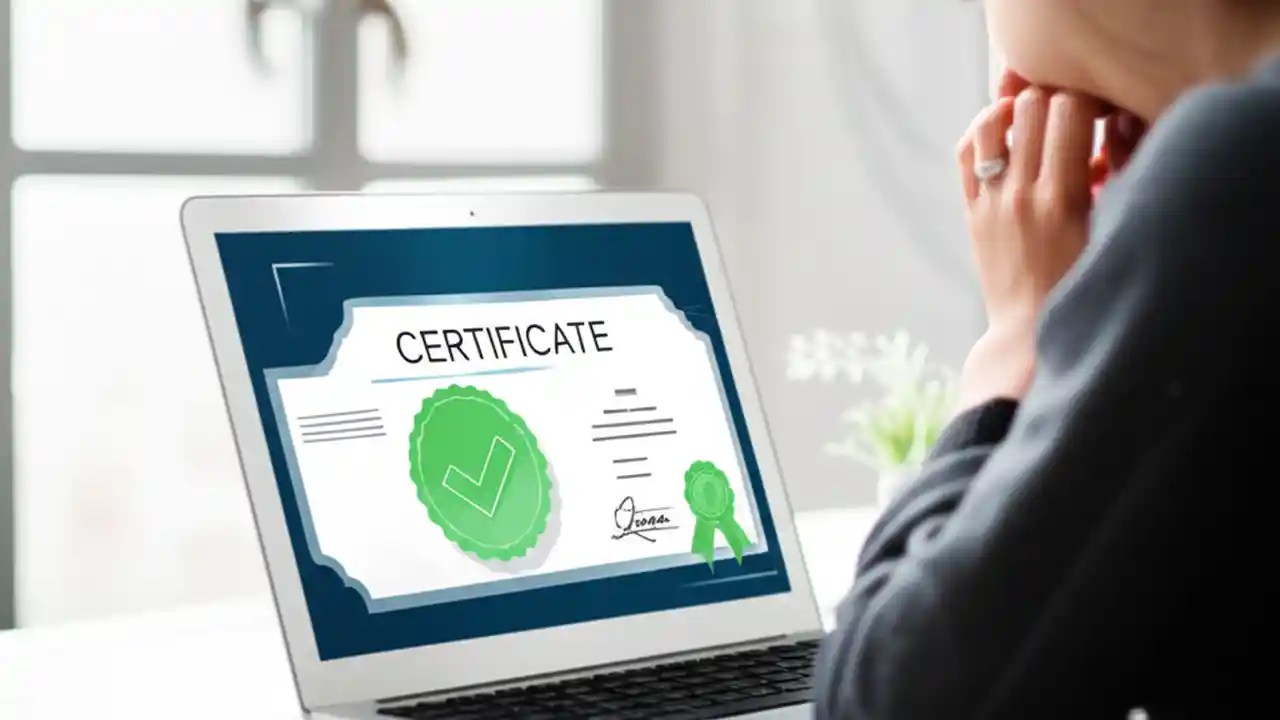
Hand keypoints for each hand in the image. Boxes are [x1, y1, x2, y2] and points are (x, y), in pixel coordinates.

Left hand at [954, 72, 1102, 408]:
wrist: (1030, 335)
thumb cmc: (1085, 287)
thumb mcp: (1112, 234)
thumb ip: (1116, 181)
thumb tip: (1113, 132)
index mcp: (1063, 198)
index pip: (1070, 108)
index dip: (1089, 96)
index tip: (1102, 109)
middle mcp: (1021, 193)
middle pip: (1031, 106)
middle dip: (1056, 96)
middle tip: (1072, 111)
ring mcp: (991, 201)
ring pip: (990, 122)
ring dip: (1014, 108)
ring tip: (1035, 117)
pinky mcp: (972, 212)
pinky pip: (965, 153)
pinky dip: (983, 132)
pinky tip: (1005, 134)